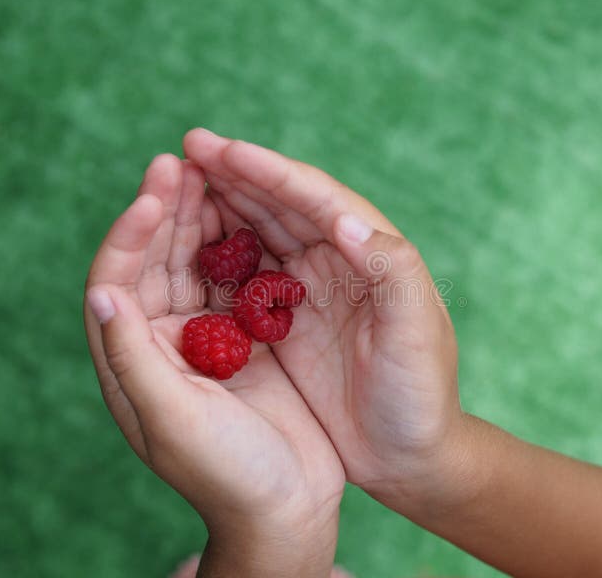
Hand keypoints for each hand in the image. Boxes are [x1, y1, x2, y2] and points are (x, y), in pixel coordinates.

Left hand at [83, 155, 344, 576]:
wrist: (288, 508)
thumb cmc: (227, 474)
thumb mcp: (175, 421)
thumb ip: (134, 360)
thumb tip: (101, 295)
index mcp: (134, 360)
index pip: (117, 280)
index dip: (132, 233)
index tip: (155, 189)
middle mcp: (162, 341)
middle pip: (155, 260)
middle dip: (166, 208)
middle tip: (182, 158)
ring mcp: (205, 337)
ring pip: (195, 262)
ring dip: (201, 217)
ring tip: (213, 169)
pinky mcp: (245, 338)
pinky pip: (237, 278)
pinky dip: (241, 244)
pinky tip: (252, 214)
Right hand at [183, 130, 472, 511]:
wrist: (407, 453)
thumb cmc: (421, 394)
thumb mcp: (415, 333)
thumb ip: (388, 270)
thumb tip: (343, 218)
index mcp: (371, 251)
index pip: (315, 198)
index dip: (268, 171)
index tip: (221, 150)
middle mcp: (339, 259)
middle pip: (282, 204)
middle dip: (237, 174)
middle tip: (187, 148)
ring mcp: (309, 288)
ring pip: (260, 231)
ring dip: (223, 203)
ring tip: (180, 180)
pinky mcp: (287, 320)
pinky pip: (247, 275)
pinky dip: (219, 253)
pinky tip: (191, 240)